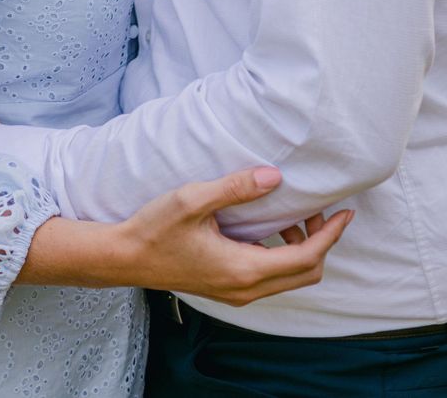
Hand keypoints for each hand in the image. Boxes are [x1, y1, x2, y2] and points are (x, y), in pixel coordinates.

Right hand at [113, 167, 352, 304]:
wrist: (126, 258)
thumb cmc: (155, 228)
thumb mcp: (193, 199)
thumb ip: (236, 188)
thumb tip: (275, 177)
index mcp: (244, 269)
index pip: (306, 258)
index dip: (330, 235)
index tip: (345, 212)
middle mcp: (246, 289)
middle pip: (305, 274)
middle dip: (320, 241)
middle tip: (318, 209)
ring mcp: (237, 293)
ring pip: (289, 278)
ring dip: (302, 249)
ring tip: (293, 214)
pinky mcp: (228, 289)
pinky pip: (270, 278)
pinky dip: (282, 255)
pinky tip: (268, 228)